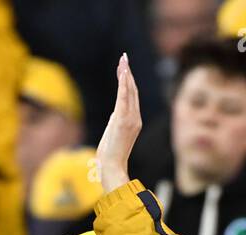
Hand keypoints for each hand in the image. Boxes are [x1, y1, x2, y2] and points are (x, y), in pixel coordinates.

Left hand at [96, 54, 141, 193]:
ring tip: (123, 60)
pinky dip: (124, 84)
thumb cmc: (110, 155)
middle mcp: (136, 118)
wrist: (111, 166)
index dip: (128, 81)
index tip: (124, 68)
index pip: (132, 97)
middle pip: (133, 91)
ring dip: (126, 74)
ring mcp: (131, 119)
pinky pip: (125, 98)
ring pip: (130, 91)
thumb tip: (115, 114)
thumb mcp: (113, 133)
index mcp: (134, 121)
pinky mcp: (124, 120)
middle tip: (124, 57)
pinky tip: (123, 73)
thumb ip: (116, 121)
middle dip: (128, 73)